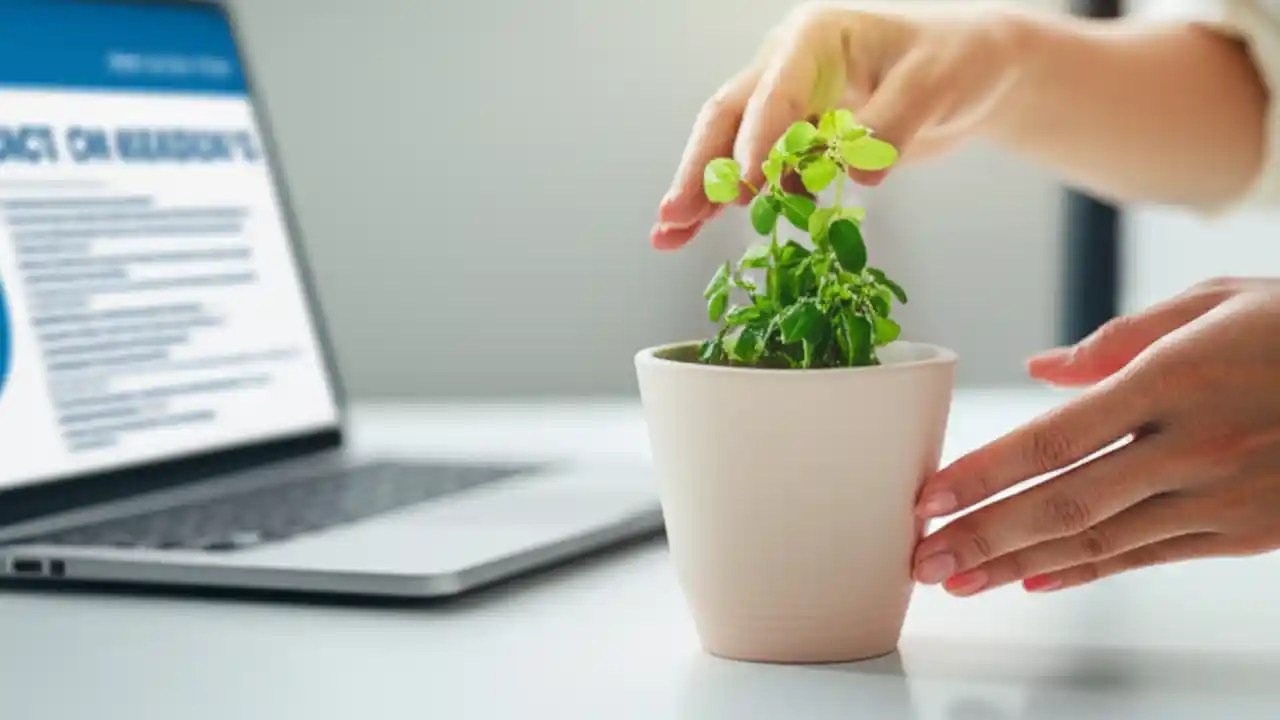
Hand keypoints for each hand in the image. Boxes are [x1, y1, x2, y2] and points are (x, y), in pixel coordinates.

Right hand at [650, 1, 1030, 249]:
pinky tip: (693, 232)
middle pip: (728, 116)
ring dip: (699, 190)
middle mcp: (785, 66)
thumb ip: (893, 124)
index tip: (744, 185)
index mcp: (813, 38)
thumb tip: (859, 173)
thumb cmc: (955, 61)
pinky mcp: (793, 138)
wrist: (969, 70)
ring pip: (726, 146)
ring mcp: (783, 102)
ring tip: (668, 234)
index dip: (758, 139)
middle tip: (676, 213)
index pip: (775, 90)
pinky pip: (751, 170)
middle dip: (700, 168)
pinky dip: (724, 201)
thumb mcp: (934, 84)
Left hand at [912, 278, 1279, 594]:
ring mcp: (1221, 497)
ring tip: (957, 580)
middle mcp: (1193, 447)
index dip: (984, 474)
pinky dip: (1084, 573)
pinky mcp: (1245, 534)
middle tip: (922, 559)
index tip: (930, 496)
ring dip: (1018, 566)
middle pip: (1065, 504)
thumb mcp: (1213, 302)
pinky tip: (1033, 582)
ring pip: (1099, 542)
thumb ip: (1117, 340)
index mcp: (1174, 380)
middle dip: (983, 537)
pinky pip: (1147, 557)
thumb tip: (1040, 371)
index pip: (1055, 439)